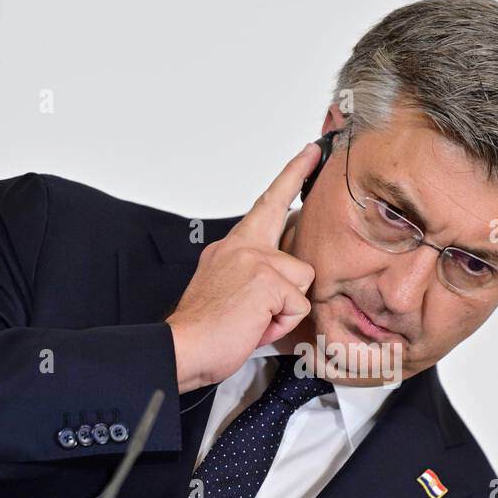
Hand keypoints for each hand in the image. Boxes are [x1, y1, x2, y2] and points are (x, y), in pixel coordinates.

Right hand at [166, 142, 320, 392]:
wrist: (183, 347)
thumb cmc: (206, 329)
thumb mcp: (230, 292)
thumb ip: (255, 277)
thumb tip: (282, 286)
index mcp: (232, 248)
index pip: (264, 207)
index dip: (288, 179)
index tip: (307, 154)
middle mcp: (242, 246)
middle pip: (280, 214)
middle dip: (296, 174)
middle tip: (314, 149)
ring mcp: (255, 260)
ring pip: (301, 280)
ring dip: (285, 309)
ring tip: (256, 320)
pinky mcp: (268, 280)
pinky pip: (298, 306)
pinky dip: (282, 324)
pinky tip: (256, 326)